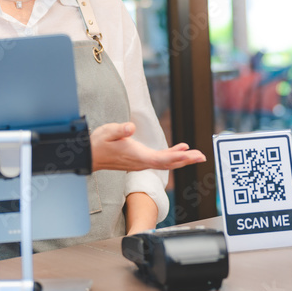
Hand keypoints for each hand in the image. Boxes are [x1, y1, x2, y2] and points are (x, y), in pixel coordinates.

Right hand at [90, 122, 205, 171]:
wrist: (88, 155)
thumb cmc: (98, 143)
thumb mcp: (107, 132)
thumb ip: (119, 130)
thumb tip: (130, 128)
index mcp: (136, 156)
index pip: (161, 159)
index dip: (176, 157)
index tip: (190, 155)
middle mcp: (141, 162)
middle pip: (168, 163)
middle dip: (186, 160)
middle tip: (203, 156)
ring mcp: (141, 162)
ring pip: (166, 162)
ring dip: (182, 159)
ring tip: (197, 154)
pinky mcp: (140, 159)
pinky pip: (160, 160)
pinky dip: (173, 156)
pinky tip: (181, 150)